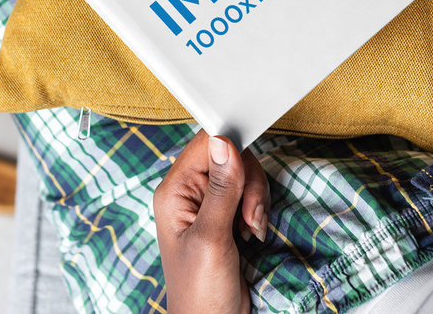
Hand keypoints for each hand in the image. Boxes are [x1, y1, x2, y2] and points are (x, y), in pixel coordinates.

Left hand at [153, 131, 269, 313]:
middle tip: (249, 216)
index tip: (248, 173)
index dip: (232, 151)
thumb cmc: (200, 290)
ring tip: (249, 229)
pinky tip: (251, 232)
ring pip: (244, 174)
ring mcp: (208, 203)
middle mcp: (189, 192)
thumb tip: (223, 143)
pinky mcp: (225, 214)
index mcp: (175, 190)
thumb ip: (221, 190)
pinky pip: (249, 193)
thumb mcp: (212, 238)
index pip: (206, 144)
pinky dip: (257, 209)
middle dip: (249, 183)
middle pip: (230, 156)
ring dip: (256, 200)